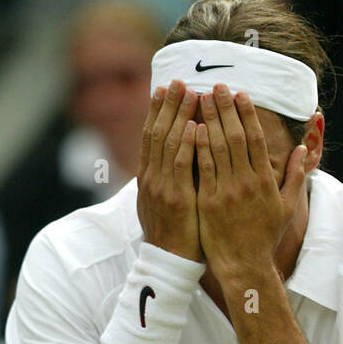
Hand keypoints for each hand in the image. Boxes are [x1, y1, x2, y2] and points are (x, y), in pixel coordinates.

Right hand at [136, 79, 201, 261]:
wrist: (170, 263)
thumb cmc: (174, 233)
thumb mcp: (165, 201)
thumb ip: (169, 176)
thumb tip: (176, 155)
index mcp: (148, 177)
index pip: (151, 135)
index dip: (157, 110)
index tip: (164, 88)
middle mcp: (151, 178)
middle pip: (157, 132)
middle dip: (168, 105)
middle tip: (178, 80)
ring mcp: (162, 188)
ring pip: (168, 143)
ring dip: (178, 116)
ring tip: (189, 92)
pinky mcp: (176, 199)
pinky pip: (181, 166)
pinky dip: (186, 144)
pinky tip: (194, 126)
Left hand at [195, 85, 307, 281]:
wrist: (245, 265)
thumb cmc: (265, 237)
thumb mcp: (286, 207)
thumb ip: (294, 176)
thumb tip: (302, 150)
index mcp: (265, 181)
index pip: (255, 138)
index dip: (248, 113)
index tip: (240, 93)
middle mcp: (247, 183)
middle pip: (235, 136)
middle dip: (225, 108)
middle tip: (216, 85)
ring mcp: (226, 192)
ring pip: (218, 148)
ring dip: (209, 120)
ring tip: (200, 98)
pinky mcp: (208, 202)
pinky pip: (203, 168)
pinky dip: (198, 146)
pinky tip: (191, 127)